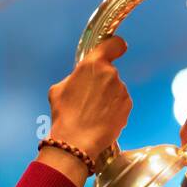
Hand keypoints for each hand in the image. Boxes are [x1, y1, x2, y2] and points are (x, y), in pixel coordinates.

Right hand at [47, 36, 131, 157]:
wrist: (77, 141)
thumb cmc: (65, 115)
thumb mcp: (58, 89)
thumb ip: (74, 77)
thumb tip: (80, 78)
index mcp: (93, 65)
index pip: (113, 44)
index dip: (115, 46)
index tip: (117, 48)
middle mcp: (110, 74)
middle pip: (109, 72)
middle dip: (102, 82)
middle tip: (89, 98)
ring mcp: (121, 90)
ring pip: (115, 89)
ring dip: (108, 97)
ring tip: (94, 112)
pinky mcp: (127, 105)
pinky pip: (121, 102)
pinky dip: (114, 108)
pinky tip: (102, 119)